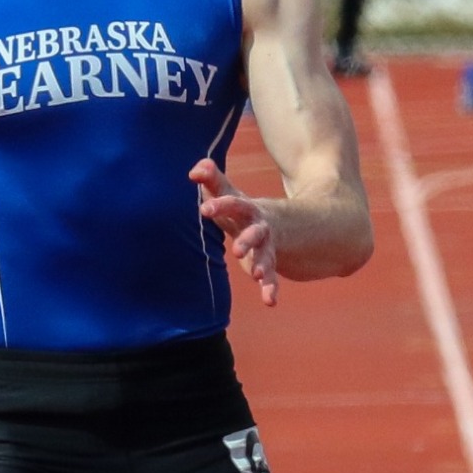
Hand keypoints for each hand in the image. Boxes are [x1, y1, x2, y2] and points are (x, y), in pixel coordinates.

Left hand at [192, 158, 278, 305]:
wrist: (278, 223)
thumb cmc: (241, 209)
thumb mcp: (230, 194)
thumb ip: (213, 180)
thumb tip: (194, 170)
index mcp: (247, 209)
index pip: (233, 204)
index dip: (220, 205)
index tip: (204, 210)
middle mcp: (260, 228)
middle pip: (256, 232)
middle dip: (248, 240)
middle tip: (237, 250)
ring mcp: (266, 247)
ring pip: (266, 256)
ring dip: (262, 265)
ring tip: (256, 275)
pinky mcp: (268, 264)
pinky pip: (272, 278)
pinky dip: (271, 289)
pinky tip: (270, 302)